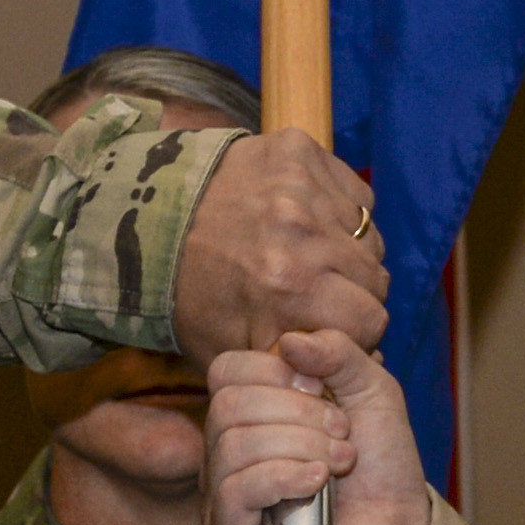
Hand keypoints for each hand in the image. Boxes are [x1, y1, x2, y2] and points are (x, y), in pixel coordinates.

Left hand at [174, 134, 389, 358]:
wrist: (148, 221)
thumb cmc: (190, 294)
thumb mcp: (231, 351)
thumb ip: (292, 369)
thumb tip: (351, 373)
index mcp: (287, 289)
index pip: (370, 322)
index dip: (351, 333)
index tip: (326, 329)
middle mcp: (303, 235)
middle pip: (376, 280)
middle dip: (352, 296)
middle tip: (315, 296)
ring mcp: (303, 187)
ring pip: (369, 238)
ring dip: (346, 255)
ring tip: (305, 260)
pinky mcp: (301, 152)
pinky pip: (354, 197)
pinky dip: (338, 216)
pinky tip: (304, 227)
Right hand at [203, 333, 430, 524]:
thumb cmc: (384, 467)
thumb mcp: (373, 391)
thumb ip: (338, 353)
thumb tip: (289, 342)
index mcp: (251, 413)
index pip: (228, 371)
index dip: (276, 371)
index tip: (323, 390)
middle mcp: (226, 453)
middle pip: (229, 406)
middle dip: (298, 413)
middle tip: (342, 434)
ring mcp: (223, 498)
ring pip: (233, 446)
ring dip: (300, 446)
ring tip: (340, 463)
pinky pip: (235, 491)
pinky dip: (282, 477)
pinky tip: (318, 482)